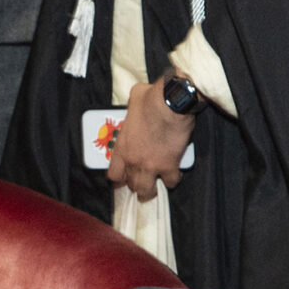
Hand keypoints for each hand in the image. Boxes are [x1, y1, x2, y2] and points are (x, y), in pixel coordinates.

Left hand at [107, 76, 195, 200]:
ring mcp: (151, 165)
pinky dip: (173, 179)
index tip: (123, 178)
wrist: (172, 102)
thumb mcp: (135, 98)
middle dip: (136, 185)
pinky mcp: (170, 165)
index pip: (114, 174)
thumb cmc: (152, 98)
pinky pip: (171, 181)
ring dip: (151, 190)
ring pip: (147, 191)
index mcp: (122, 146)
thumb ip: (133, 107)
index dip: (119, 178)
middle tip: (141, 182)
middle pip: (131, 185)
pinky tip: (175, 174)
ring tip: (155, 187)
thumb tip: (138, 102)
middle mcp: (134, 160)